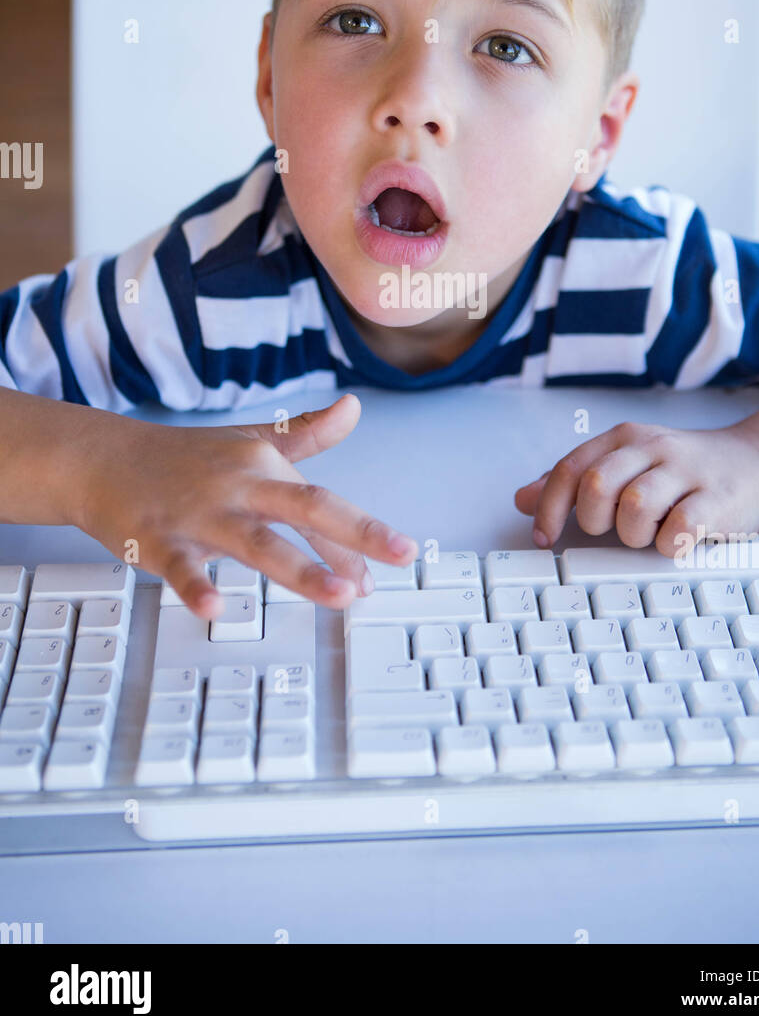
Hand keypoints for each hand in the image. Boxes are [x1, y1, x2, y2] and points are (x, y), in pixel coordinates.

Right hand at [78, 393, 415, 617]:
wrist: (100, 458)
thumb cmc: (181, 457)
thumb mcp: (248, 439)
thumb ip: (305, 434)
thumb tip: (354, 408)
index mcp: (264, 467)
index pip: (323, 506)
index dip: (360, 537)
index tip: (390, 563)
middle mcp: (239, 488)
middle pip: (306, 508)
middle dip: (357, 533)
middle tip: (401, 556)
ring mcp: (199, 515)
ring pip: (257, 544)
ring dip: (301, 569)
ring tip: (339, 596)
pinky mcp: (157, 540)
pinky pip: (181, 568)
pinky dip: (196, 586)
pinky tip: (216, 608)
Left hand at [514, 421, 758, 557]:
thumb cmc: (683, 473)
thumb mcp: (627, 467)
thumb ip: (576, 482)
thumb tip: (521, 500)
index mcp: (625, 438)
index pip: (571, 468)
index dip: (550, 507)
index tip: (543, 538)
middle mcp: (654, 447)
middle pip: (598, 485)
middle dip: (594, 520)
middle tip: (611, 530)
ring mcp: (688, 471)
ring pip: (635, 506)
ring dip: (633, 534)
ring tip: (648, 535)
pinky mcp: (720, 499)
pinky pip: (680, 528)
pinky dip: (670, 545)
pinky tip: (676, 542)